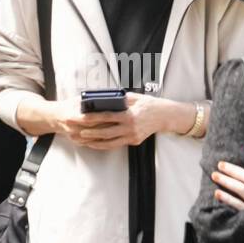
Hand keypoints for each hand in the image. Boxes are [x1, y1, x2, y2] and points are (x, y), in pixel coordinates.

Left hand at [54, 95, 173, 149]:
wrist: (164, 116)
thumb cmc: (148, 104)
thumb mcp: (133, 98)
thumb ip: (119, 98)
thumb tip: (103, 97)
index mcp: (128, 115)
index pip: (106, 117)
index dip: (93, 118)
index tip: (82, 118)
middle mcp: (130, 128)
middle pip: (106, 132)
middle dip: (91, 133)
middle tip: (79, 132)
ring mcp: (132, 136)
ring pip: (111, 142)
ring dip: (96, 142)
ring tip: (85, 141)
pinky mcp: (134, 141)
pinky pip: (117, 144)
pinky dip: (106, 145)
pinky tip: (97, 144)